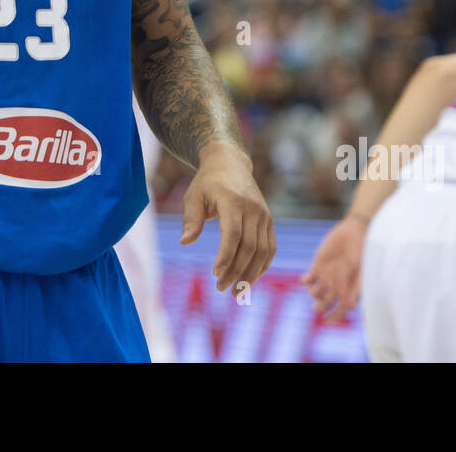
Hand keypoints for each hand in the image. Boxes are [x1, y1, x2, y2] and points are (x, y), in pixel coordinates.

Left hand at [179, 141, 275, 296]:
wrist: (230, 164)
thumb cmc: (207, 183)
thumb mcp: (194, 196)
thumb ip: (191, 219)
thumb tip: (185, 242)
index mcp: (233, 201)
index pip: (233, 234)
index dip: (226, 256)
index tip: (215, 274)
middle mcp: (253, 209)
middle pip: (249, 247)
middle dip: (236, 271)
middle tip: (220, 288)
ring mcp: (264, 215)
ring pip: (263, 251)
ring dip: (251, 274)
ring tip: (236, 292)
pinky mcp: (269, 221)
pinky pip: (270, 248)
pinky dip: (262, 266)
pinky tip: (249, 280)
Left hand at [300, 213, 367, 321]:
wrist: (355, 232)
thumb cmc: (363, 252)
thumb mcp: (363, 270)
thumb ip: (356, 288)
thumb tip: (349, 307)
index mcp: (349, 291)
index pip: (340, 311)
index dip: (334, 318)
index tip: (328, 320)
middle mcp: (337, 286)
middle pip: (324, 305)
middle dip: (320, 308)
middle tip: (319, 306)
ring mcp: (326, 277)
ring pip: (314, 294)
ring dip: (313, 294)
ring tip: (317, 288)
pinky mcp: (317, 266)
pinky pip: (306, 279)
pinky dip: (304, 281)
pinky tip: (307, 278)